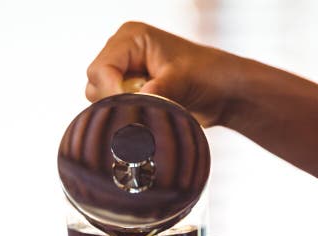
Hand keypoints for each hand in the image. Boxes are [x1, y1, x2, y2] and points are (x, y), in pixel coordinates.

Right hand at [86, 22, 243, 126]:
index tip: (130, 110)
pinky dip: (127, 116)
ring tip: (151, 110)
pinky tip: (148, 116)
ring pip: (100, 99)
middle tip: (143, 112)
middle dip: (115, 102)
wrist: (221, 91)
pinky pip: (113, 109)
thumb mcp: (182, 80)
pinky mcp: (128, 91)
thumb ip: (157, 91)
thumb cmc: (207, 75)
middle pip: (95, 84)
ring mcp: (123, 72)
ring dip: (123, 109)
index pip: (101, 69)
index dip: (110, 93)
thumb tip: (138, 105)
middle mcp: (121, 52)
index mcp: (131, 38)